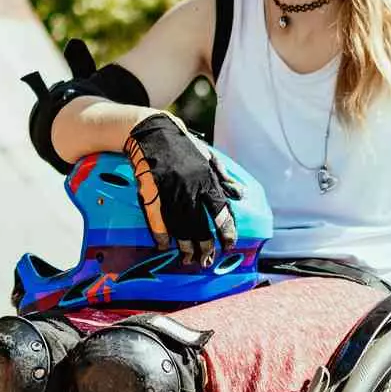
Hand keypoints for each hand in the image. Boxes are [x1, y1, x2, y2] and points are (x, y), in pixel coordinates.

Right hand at [122, 113, 240, 264]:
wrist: (151, 131)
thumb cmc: (182, 145)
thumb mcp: (208, 157)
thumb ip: (223, 177)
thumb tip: (240, 195)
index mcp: (206, 178)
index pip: (221, 210)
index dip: (226, 230)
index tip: (229, 244)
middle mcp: (190, 187)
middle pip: (199, 223)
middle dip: (205, 245)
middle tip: (207, 260)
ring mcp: (169, 190)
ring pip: (179, 224)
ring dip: (184, 245)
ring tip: (188, 258)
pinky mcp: (150, 190)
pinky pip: (156, 218)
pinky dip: (160, 234)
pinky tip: (163, 245)